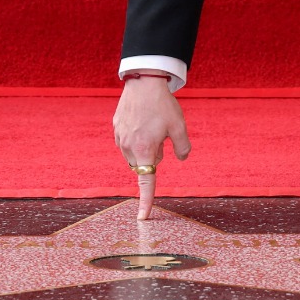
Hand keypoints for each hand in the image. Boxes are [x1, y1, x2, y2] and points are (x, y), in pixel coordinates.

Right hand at [113, 74, 190, 219]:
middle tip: (162, 136)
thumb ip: (183, 147)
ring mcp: (119, 137)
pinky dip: (135, 138)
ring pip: (134, 154)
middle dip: (153, 157)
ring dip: (144, 148)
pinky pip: (126, 141)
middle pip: (143, 165)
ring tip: (152, 125)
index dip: (146, 201)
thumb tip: (181, 158)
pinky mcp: (115, 127)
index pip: (147, 182)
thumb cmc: (163, 104)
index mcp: (145, 149)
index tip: (143, 218)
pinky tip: (143, 120)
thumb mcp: (180, 126)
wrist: (144, 81)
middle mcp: (128, 147)